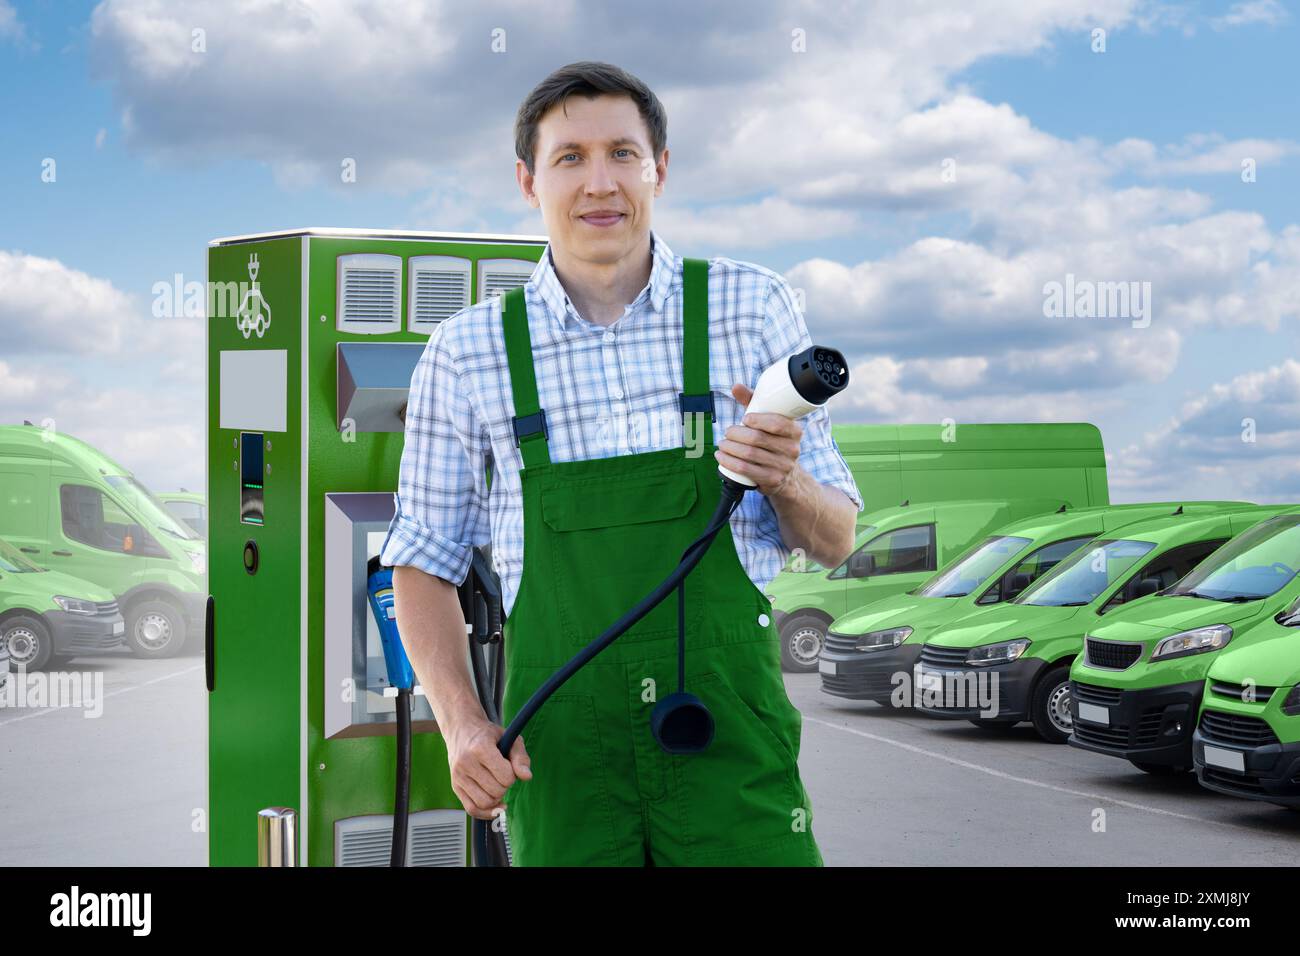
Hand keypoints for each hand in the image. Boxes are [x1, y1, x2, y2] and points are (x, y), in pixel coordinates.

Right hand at [445, 715, 531, 820]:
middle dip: (505, 786)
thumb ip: (521, 757)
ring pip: (485, 803)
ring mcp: (458, 776)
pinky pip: (472, 809)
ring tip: (496, 785)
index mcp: (480, 748)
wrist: (462, 730)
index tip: (508, 766)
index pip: (505, 776)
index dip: (512, 774)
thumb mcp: (509, 738)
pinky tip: (495, 805)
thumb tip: (527, 777)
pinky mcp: (455, 786)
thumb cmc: (488, 735)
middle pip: (496, 791)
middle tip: (502, 774)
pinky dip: (486, 812)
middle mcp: (466, 763)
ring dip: (496, 798)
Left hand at [714, 383, 803, 497]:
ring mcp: (783, 466)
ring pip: (750, 454)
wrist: (786, 476)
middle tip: (727, 433)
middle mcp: (792, 449)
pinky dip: (729, 462)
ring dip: (729, 448)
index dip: (758, 420)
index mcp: (794, 431)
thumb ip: (753, 402)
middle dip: (736, 434)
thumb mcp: (768, 422)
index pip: (778, 423)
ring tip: (721, 444)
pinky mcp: (772, 480)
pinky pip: (746, 470)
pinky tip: (721, 457)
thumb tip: (736, 386)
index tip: (745, 419)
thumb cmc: (772, 441)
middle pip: (758, 438)